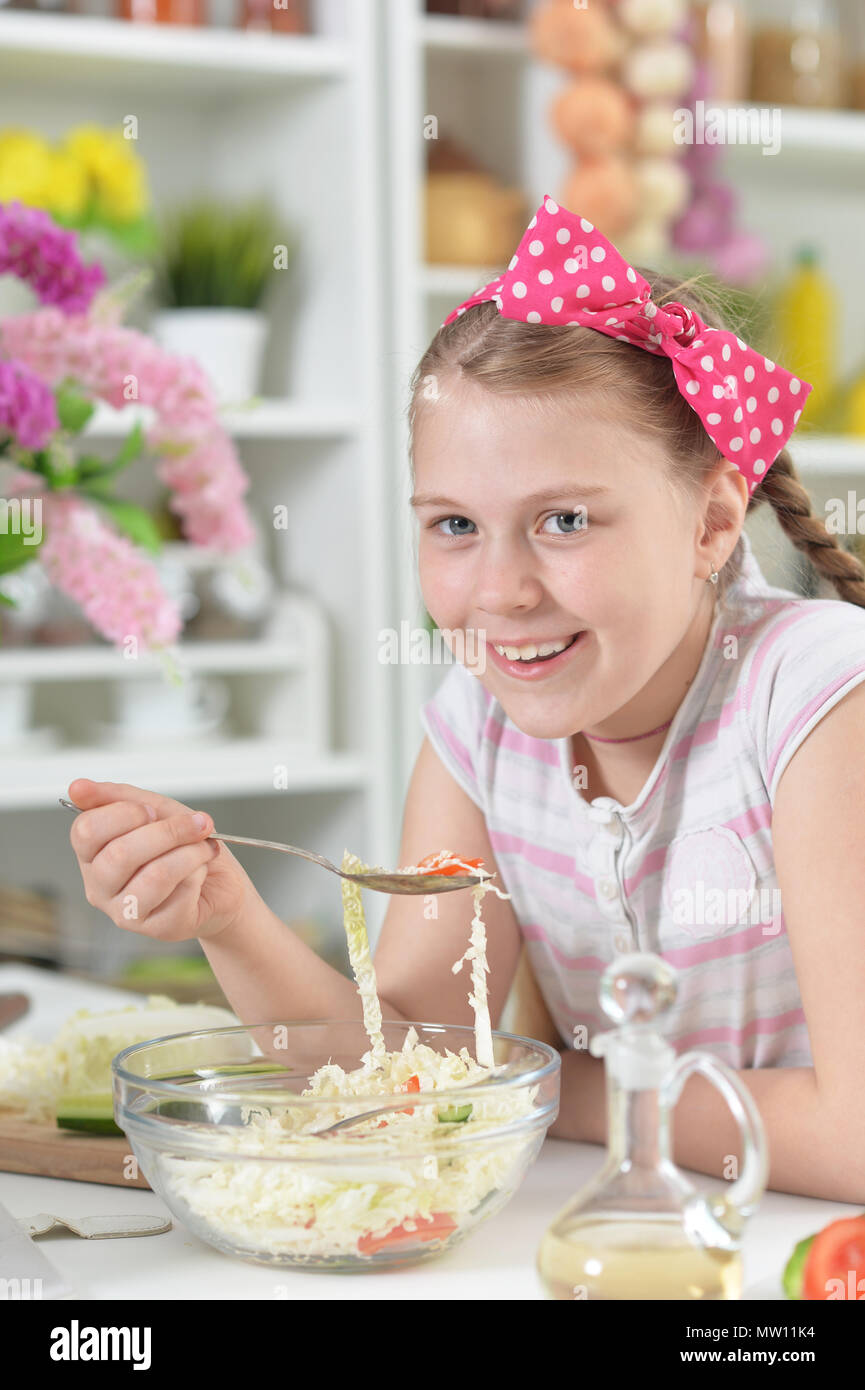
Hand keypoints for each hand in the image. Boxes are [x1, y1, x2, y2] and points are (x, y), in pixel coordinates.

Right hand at [67, 778, 253, 941]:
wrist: (221, 884)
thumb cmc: (184, 847)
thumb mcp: (155, 810)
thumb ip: (117, 797)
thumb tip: (77, 787)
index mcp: (93, 855)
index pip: (86, 832)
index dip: (125, 814)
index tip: (153, 811)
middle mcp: (101, 887)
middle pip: (120, 853)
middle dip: (168, 831)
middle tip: (196, 824)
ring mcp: (126, 912)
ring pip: (155, 874)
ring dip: (190, 852)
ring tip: (205, 847)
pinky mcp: (158, 929)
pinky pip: (180, 892)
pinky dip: (200, 872)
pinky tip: (202, 872)